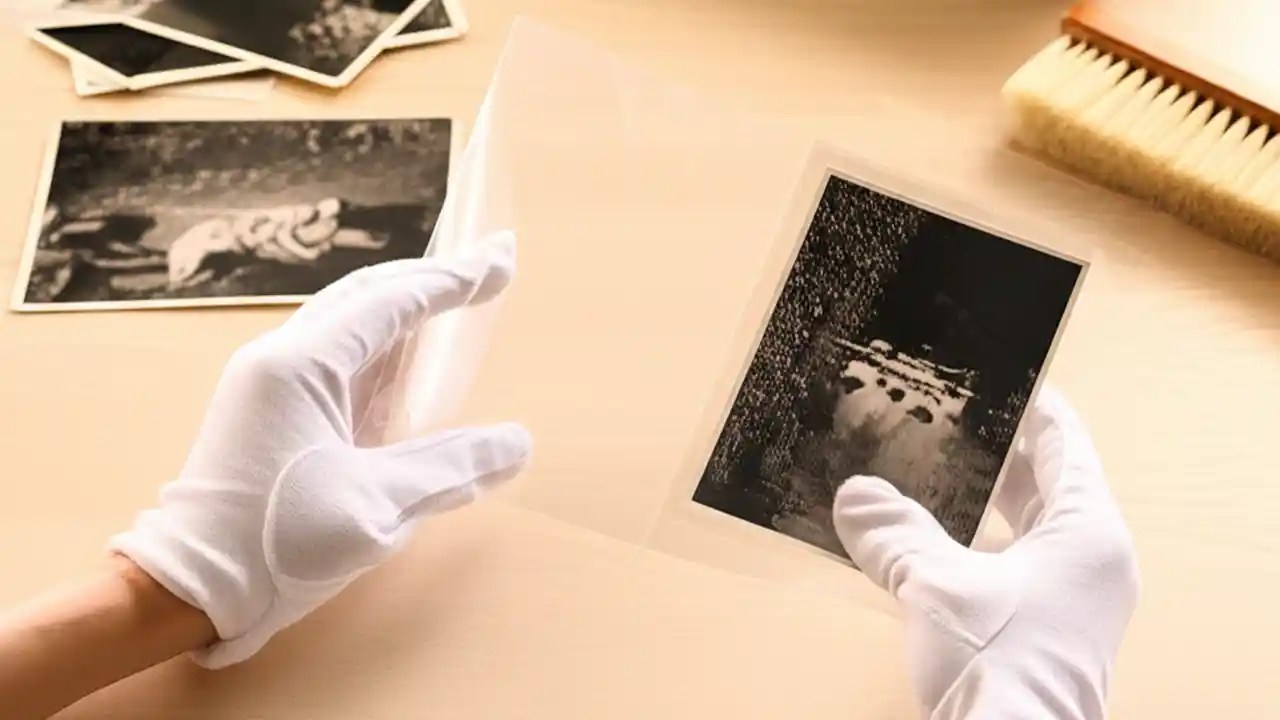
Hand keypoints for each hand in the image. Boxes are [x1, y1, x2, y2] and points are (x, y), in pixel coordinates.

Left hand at [112, 231, 532, 668]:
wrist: (186, 589)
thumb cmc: (275, 543)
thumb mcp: (376, 507)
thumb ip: (451, 467)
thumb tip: (518, 440)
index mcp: (301, 365)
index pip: (390, 303)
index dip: (451, 281)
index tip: (500, 262)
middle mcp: (279, 358)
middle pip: (365, 295)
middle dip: (431, 277)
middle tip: (491, 262)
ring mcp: (268, 382)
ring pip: (347, 320)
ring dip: (404, 305)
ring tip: (457, 295)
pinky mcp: (268, 410)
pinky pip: (334, 354)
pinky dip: (381, 342)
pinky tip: (405, 354)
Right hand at [832, 386, 1137, 719]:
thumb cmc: (1001, 662)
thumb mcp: (938, 586)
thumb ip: (895, 534)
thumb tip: (852, 494)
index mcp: (1087, 532)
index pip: (1065, 442)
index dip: (1032, 403)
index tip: (995, 371)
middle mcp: (1088, 560)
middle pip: (1043, 484)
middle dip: (994, 451)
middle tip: (944, 413)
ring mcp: (1068, 599)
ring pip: (1022, 528)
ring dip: (977, 502)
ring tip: (925, 467)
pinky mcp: (1041, 630)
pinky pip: (1006, 566)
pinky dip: (970, 545)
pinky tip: (923, 538)